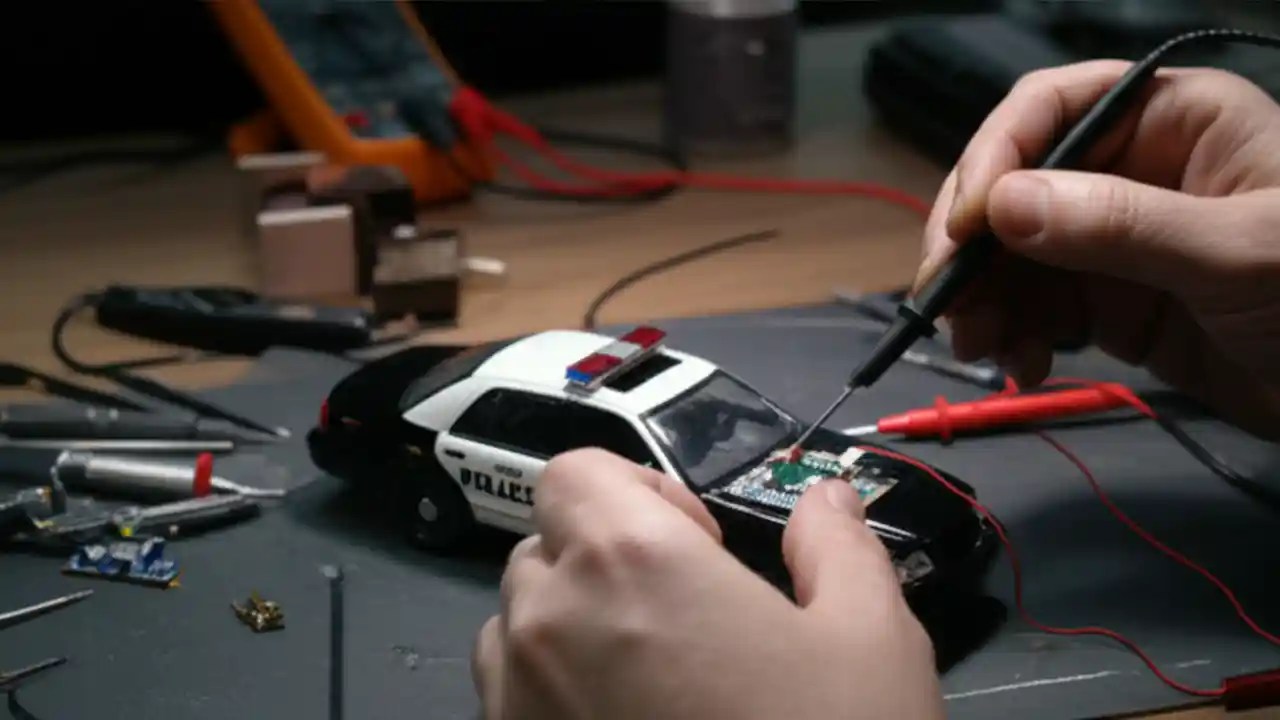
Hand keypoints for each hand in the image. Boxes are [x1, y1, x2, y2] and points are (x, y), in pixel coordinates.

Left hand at [472, 448, 943, 719]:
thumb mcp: (872, 638)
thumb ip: (838, 546)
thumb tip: (825, 500)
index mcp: (628, 560)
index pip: (572, 472)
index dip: (635, 490)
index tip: (694, 542)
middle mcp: (549, 623)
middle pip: (546, 546)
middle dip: (609, 559)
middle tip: (687, 615)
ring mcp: (515, 703)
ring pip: (520, 626)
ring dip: (573, 628)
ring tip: (656, 679)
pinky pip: (509, 700)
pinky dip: (553, 695)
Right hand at [917, 61, 1279, 437]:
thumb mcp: (1237, 252)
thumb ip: (1120, 226)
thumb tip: (1001, 207)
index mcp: (1172, 122)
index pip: (1054, 108)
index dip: (997, 156)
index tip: (966, 226)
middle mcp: (1132, 172)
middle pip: (1014, 185)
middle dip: (972, 243)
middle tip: (944, 300)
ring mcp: (1116, 242)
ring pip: (1012, 255)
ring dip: (982, 299)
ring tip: (983, 348)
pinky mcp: (1111, 305)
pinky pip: (1035, 309)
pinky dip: (1013, 336)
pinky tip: (1020, 365)